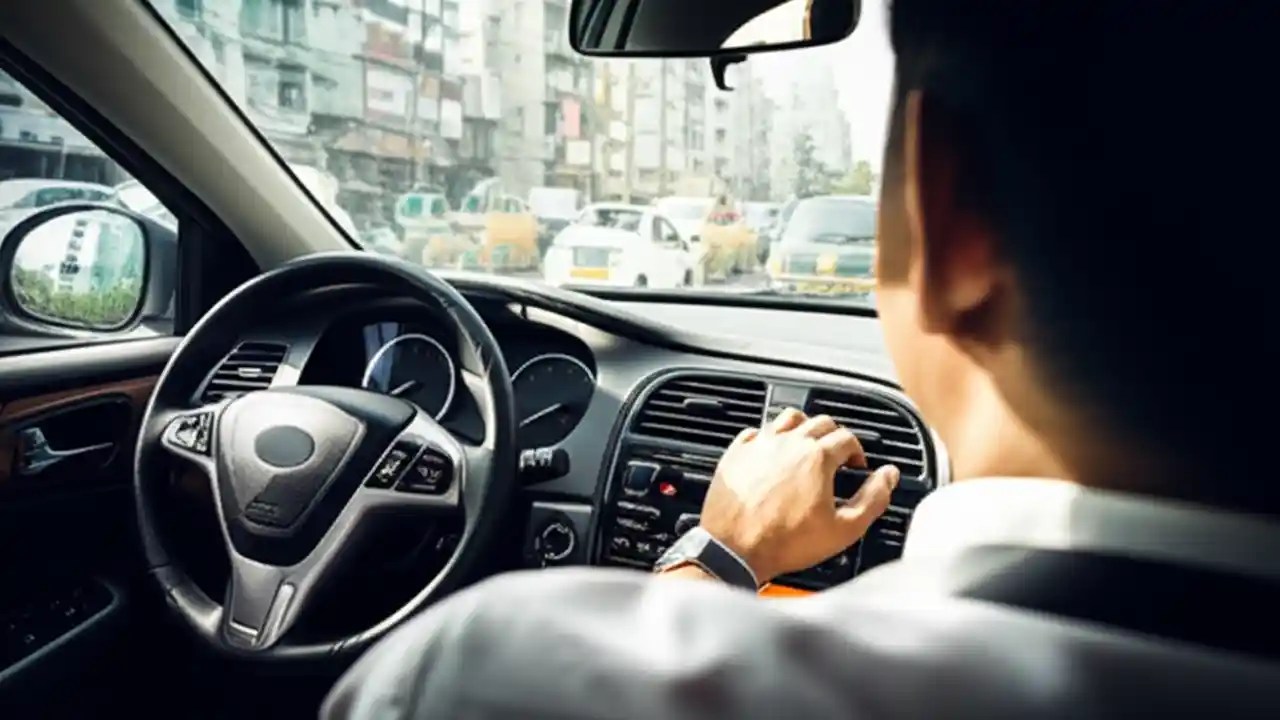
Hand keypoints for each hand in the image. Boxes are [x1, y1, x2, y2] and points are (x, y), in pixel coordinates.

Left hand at [698, 408, 899, 583]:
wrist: (734, 550)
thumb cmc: (785, 543)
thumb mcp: (844, 529)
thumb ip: (873, 498)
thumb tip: (888, 476)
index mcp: (817, 456)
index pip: (848, 437)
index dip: (858, 451)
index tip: (856, 466)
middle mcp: (788, 443)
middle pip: (820, 422)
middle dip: (834, 437)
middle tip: (836, 458)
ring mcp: (760, 445)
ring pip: (788, 419)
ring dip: (803, 429)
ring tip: (807, 448)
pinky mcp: (736, 453)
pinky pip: (757, 432)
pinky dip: (770, 438)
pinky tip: (772, 454)